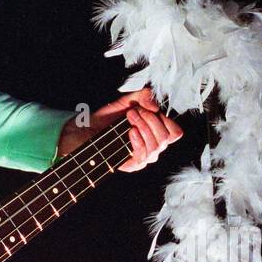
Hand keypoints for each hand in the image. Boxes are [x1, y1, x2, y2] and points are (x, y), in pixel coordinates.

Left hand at [56, 87, 183, 170]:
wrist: (86, 130)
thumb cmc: (107, 118)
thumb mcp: (126, 100)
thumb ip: (143, 96)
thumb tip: (155, 106)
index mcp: (155, 133)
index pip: (175, 132)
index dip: (165, 120)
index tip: (147, 110)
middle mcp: (153, 147)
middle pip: (166, 137)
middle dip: (150, 120)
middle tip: (133, 112)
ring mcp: (143, 157)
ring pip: (156, 146)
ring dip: (142, 127)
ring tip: (128, 118)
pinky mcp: (132, 165)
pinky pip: (143, 156)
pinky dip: (138, 141)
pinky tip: (129, 132)